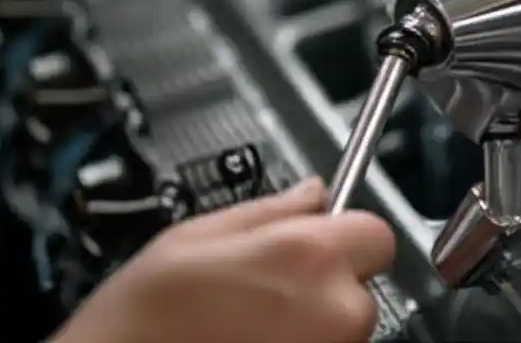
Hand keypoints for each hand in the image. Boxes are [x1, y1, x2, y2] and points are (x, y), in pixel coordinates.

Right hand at [51, 178, 396, 342]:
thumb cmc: (142, 320)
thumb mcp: (195, 236)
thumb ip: (271, 209)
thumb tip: (313, 192)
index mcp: (308, 255)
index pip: (377, 232)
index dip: (346, 234)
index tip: (321, 240)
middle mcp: (334, 309)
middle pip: (363, 284)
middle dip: (327, 282)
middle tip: (269, 289)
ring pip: (345, 325)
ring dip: (314, 320)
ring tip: (251, 322)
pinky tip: (253, 341)